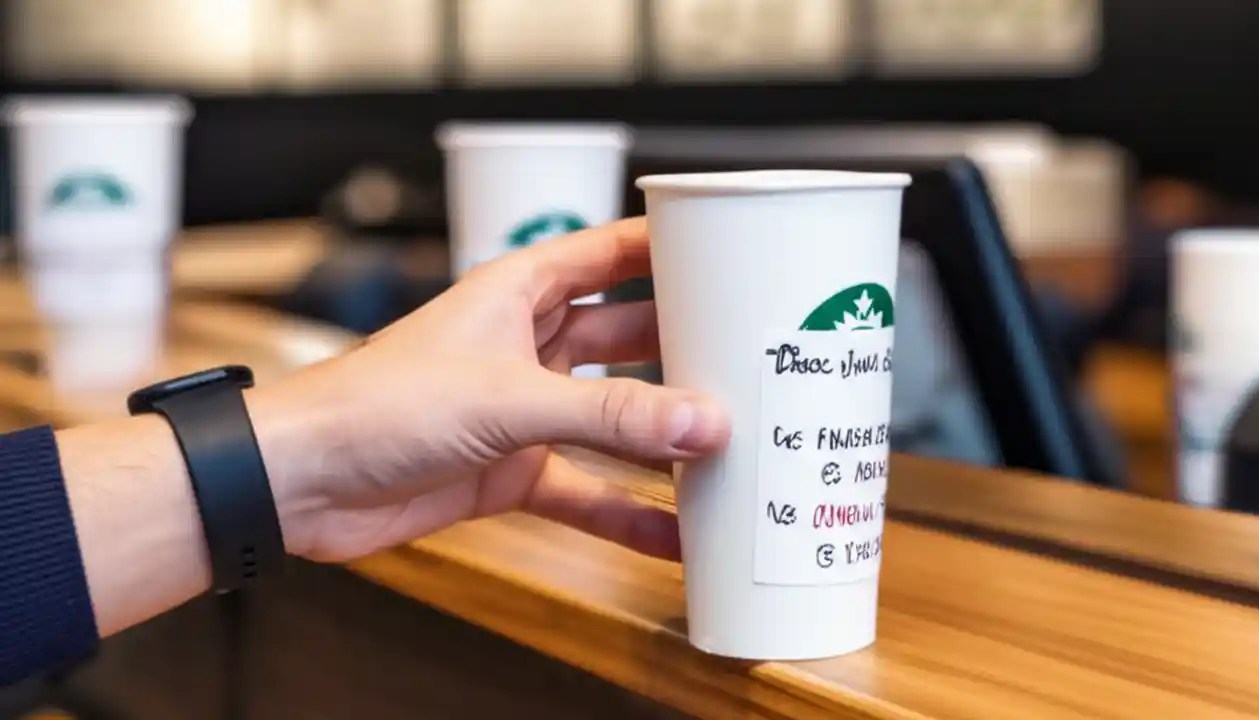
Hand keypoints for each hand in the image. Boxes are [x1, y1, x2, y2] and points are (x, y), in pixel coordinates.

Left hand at [249, 218, 731, 562]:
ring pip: (613, 416)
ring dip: (662, 435)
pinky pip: (585, 488)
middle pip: (624, 336)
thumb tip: (702, 422)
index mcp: (518, 292)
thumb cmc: (377, 404)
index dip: (666, 249)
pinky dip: (625, 511)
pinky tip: (672, 533)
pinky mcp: (511, 469)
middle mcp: (526, 345)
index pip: (609, 253)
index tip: (731, 255)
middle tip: (754, 360)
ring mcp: (522, 410)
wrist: (304, 481)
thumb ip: (609, 415)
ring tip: (733, 447)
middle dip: (682, 349)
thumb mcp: (508, 398)